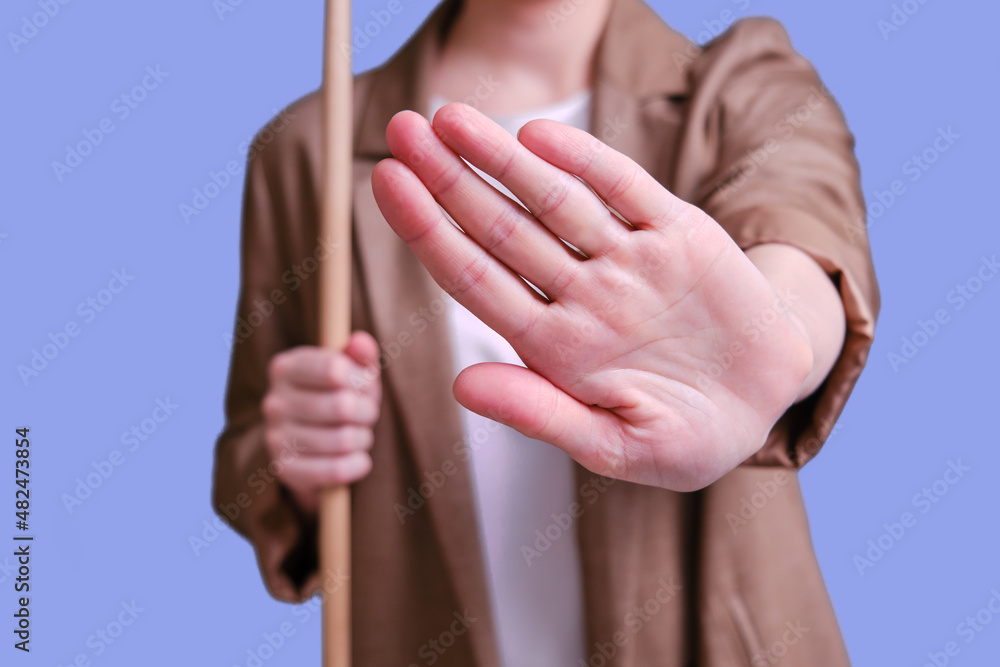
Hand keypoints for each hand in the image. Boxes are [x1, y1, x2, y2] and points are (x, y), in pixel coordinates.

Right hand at [261, 332, 381, 512]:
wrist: (314, 448)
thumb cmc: (339, 398)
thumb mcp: (352, 373)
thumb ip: (360, 354)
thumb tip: (362, 342)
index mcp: (285, 367)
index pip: (334, 368)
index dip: (362, 380)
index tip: (364, 385)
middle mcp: (274, 401)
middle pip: (342, 406)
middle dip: (368, 412)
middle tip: (367, 414)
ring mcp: (275, 437)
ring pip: (343, 440)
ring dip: (364, 439)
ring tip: (360, 436)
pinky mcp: (285, 470)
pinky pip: (337, 470)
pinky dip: (358, 464)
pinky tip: (358, 458)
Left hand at [371, 103, 814, 491]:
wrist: (766, 402)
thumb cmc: (685, 437)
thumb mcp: (616, 444)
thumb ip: (541, 415)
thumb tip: (460, 387)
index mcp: (553, 346)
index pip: (474, 279)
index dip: (426, 231)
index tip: (386, 183)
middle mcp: (580, 294)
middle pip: (500, 228)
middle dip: (448, 179)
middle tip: (400, 129)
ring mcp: (627, 261)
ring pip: (554, 200)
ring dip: (502, 157)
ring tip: (450, 117)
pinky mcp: (677, 235)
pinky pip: (625, 189)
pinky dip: (584, 162)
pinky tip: (537, 136)